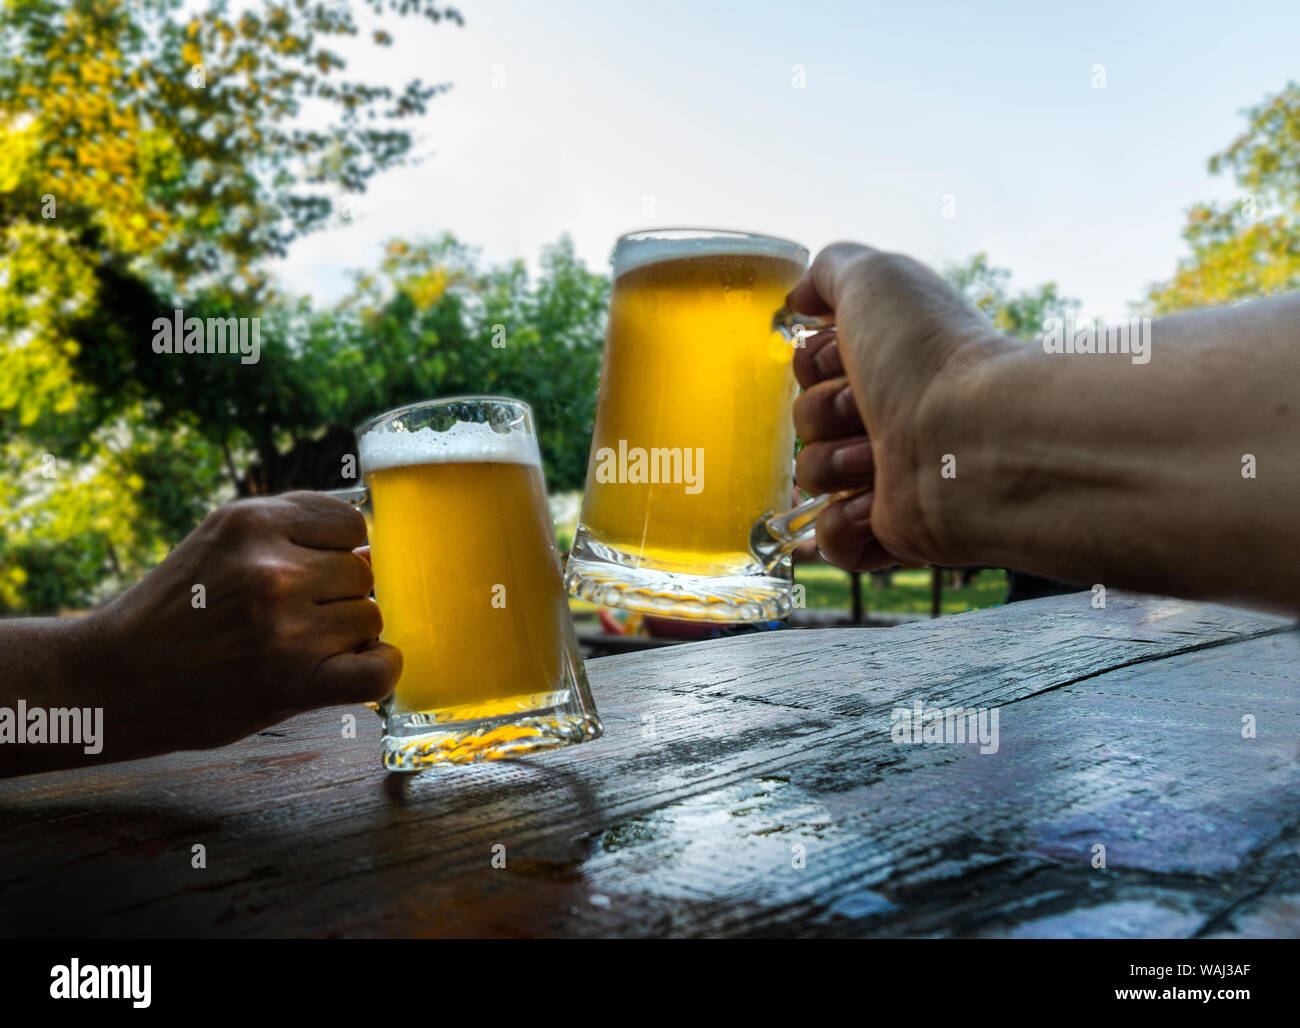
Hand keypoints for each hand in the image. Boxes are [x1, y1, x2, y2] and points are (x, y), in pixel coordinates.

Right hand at [71, 492, 400, 757]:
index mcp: (252, 521)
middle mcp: (271, 568)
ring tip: (296, 648)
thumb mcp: (221, 542)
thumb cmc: (175, 612)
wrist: (112, 680)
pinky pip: (378, 670)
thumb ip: (292, 531)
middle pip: (362, 574)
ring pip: (370, 618)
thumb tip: (372, 547)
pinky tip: (353, 670)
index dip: (338, 552)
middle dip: (338, 597)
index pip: (351, 524)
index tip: (310, 574)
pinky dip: (378, 671)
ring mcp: (284, 625)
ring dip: (346, 636)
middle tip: (292, 620)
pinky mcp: (293, 680)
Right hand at [790, 243, 1009, 571]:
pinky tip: (874, 506)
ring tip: (882, 456)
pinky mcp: (893, 535)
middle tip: (869, 409)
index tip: (842, 356)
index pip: (810, 366)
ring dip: (834, 464)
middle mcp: (891, 415)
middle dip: (824, 412)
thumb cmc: (929, 354)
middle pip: (804, 419)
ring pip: (810, 476)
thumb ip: (831, 269)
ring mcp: (891, 478)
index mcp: (889, 361)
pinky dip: (842, 524)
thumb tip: (801, 297)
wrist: (977, 438)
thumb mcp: (876, 277)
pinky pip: (831, 539)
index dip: (813, 362)